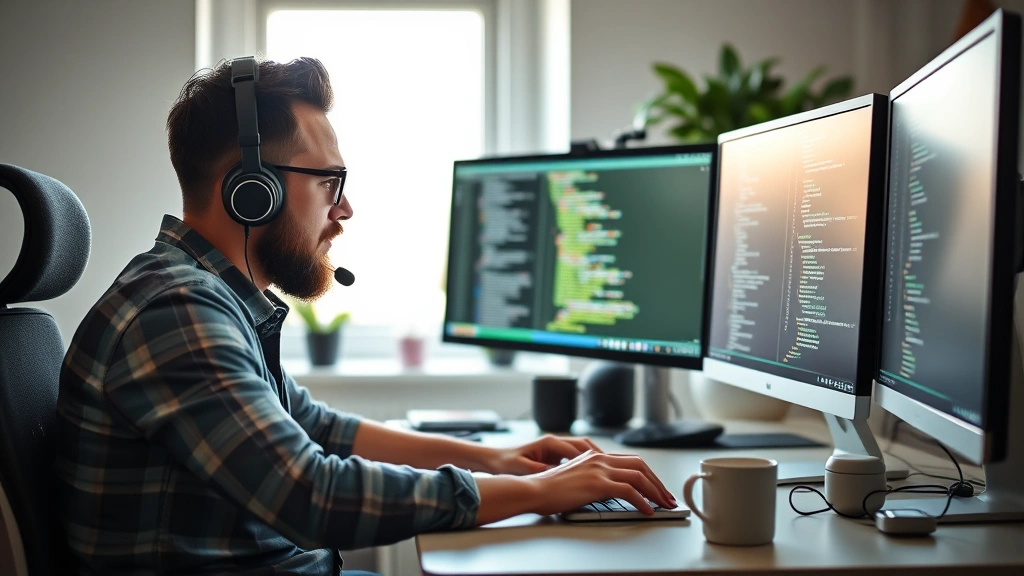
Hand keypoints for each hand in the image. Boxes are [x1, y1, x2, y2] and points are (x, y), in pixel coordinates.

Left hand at [487, 435, 602, 474]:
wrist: (495, 460)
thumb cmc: (506, 463)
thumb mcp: (522, 469)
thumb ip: (540, 470)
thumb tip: (557, 474)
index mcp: (548, 443)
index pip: (576, 448)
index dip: (592, 459)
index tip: (603, 468)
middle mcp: (554, 442)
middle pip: (584, 445)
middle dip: (600, 456)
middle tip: (614, 468)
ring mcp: (555, 447)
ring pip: (582, 449)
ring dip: (596, 457)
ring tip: (609, 470)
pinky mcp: (554, 454)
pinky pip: (576, 455)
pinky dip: (587, 462)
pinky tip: (594, 473)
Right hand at [528, 450, 676, 515]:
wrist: (533, 490)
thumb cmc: (550, 488)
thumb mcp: (576, 478)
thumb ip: (593, 479)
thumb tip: (611, 491)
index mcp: (595, 455)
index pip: (631, 460)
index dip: (648, 474)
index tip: (657, 488)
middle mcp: (599, 458)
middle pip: (640, 465)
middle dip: (657, 482)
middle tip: (667, 497)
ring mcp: (599, 469)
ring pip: (639, 477)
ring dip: (655, 492)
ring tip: (663, 505)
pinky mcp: (597, 484)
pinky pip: (629, 491)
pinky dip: (643, 501)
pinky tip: (648, 510)